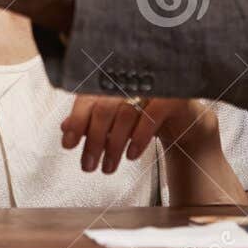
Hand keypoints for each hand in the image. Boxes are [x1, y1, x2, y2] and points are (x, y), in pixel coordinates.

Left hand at [60, 96, 211, 173]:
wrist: (183, 120)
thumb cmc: (143, 117)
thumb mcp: (113, 121)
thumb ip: (89, 120)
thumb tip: (64, 128)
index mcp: (112, 81)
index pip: (87, 99)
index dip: (76, 122)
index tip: (68, 144)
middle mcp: (130, 80)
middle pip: (104, 109)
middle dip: (93, 141)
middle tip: (88, 166)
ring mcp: (152, 86)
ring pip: (125, 115)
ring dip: (114, 145)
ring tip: (108, 167)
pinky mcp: (172, 97)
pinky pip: (151, 117)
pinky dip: (139, 137)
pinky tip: (131, 155)